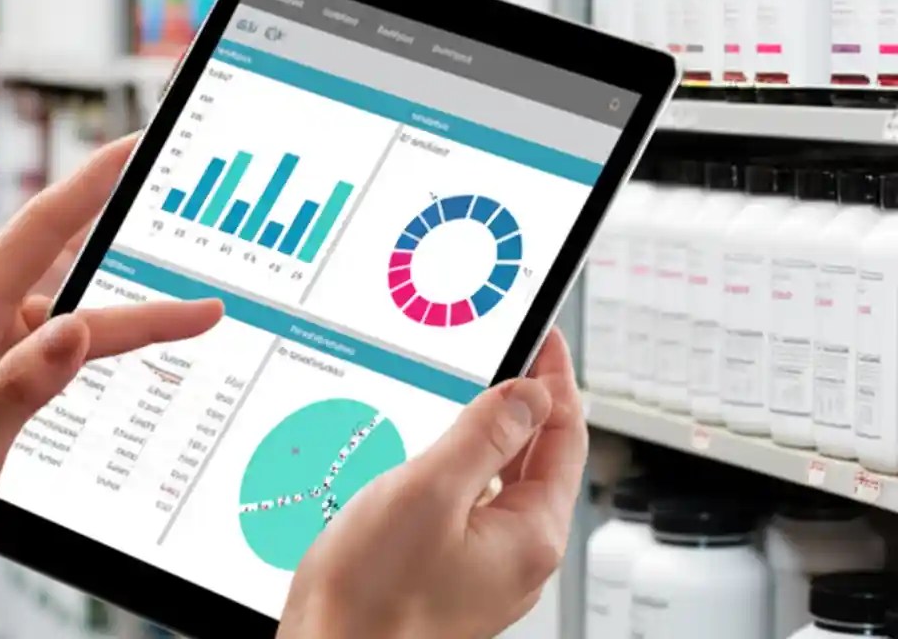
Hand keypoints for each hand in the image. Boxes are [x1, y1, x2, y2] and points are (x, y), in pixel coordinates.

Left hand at [0, 135, 223, 571]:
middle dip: (122, 233)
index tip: (141, 149)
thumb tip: (77, 329)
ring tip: (181, 311)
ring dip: (113, 308)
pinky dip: (84, 339)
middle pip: (62, 259)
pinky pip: (43, 335)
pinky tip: (108, 350)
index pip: (42, 229)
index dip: (95, 182)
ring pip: (59, 306)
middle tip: (172, 208)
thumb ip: (21, 386)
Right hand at [278, 330, 586, 638]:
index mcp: (530, 536)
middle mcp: (517, 557)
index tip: (542, 336)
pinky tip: (426, 456)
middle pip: (537, 459)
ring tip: (463, 392)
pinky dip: (457, 471)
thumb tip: (529, 393)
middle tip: (505, 350)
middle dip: (522, 402)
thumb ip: (484, 436)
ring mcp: (484, 570)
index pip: (565, 436)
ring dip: (484, 436)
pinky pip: (467, 508)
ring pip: (499, 483)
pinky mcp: (448, 574)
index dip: (555, 378)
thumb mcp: (428, 493)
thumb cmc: (368, 597)